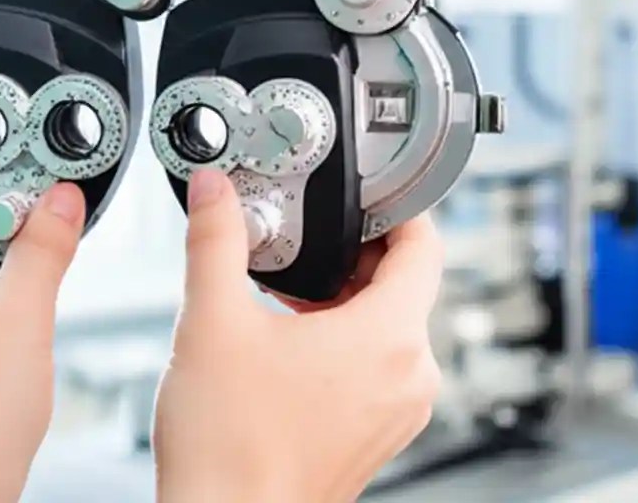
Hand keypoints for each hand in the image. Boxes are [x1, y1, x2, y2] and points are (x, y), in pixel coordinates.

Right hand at [153, 170, 443, 502]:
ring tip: (286, 301)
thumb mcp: (211, 321)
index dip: (395, 209)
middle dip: (353, 258)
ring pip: (390, 328)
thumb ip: (216, 240)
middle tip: (301, 248)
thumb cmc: (227, 447)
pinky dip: (347, 344)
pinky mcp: (379, 436)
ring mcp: (400, 413)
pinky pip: (379, 368)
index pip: (425, 245)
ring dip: (346, 302)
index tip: (362, 195)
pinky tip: (290, 347)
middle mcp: (411, 376)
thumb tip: (215, 191)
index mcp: (390, 337)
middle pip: (405, 285)